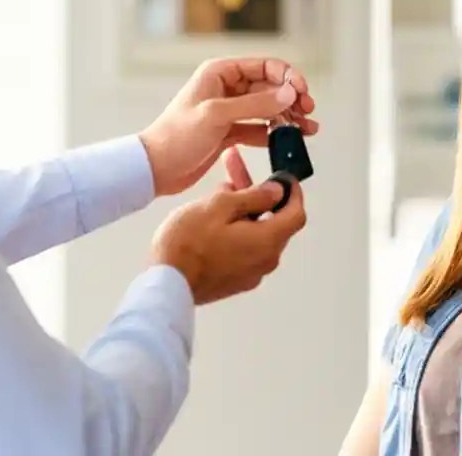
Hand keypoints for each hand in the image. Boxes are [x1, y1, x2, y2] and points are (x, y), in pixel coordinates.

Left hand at [139, 58, 318, 196]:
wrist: (156, 168)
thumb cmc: (177, 137)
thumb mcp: (217, 116)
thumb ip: (255, 105)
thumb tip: (289, 94)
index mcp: (220, 73)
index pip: (264, 66)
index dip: (288, 77)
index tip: (302, 94)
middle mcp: (226, 88)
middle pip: (270, 87)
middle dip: (292, 98)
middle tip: (308, 112)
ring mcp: (230, 111)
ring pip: (268, 108)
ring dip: (289, 116)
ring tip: (308, 129)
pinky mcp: (230, 132)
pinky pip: (260, 128)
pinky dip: (277, 133)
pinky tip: (293, 140)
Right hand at [150, 148, 306, 304]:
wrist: (165, 286)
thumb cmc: (188, 244)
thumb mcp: (219, 206)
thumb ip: (253, 196)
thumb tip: (276, 192)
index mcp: (268, 241)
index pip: (296, 214)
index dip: (293, 193)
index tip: (283, 179)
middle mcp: (265, 261)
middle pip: (274, 223)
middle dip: (259, 197)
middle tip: (238, 175)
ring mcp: (250, 274)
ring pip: (256, 235)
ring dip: (244, 213)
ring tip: (219, 194)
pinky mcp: (233, 281)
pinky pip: (244, 250)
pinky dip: (237, 231)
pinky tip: (214, 220)